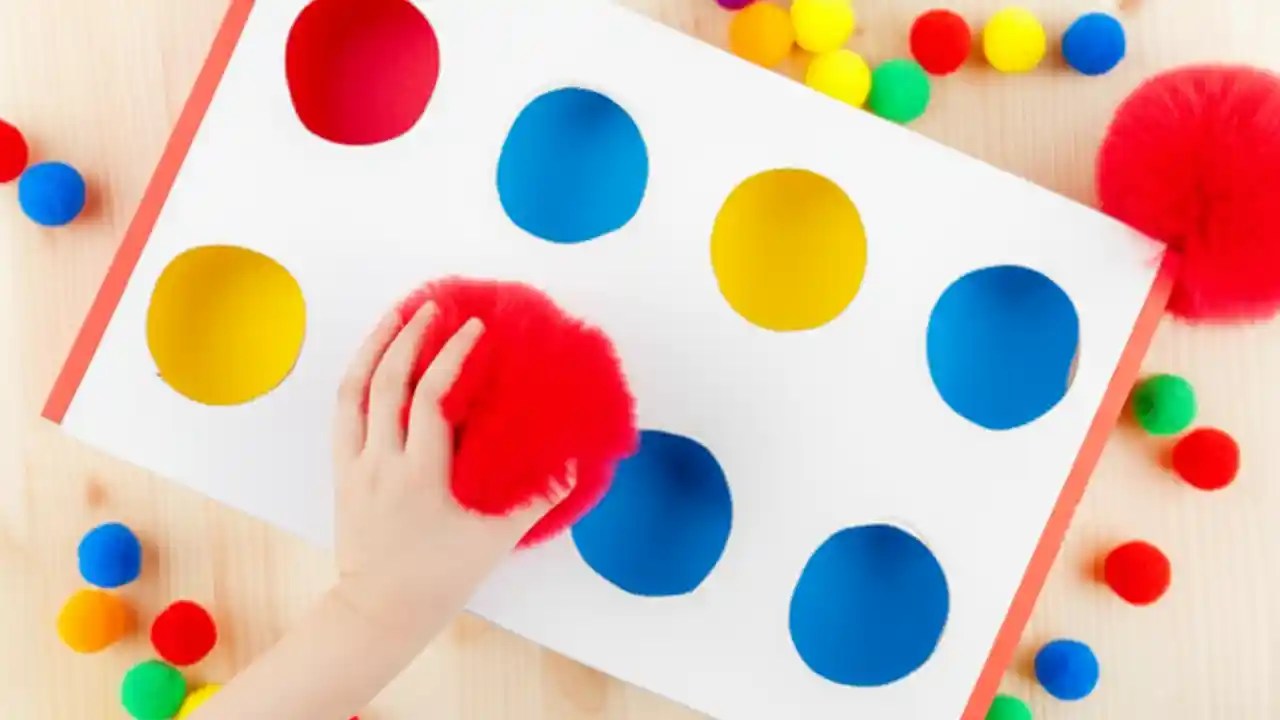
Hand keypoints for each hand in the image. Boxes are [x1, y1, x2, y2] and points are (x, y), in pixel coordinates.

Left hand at [330, 301, 567, 631]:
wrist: (380, 611)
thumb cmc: (442, 577)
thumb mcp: (496, 540)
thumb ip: (537, 497)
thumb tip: (574, 461)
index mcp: (421, 476)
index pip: (432, 399)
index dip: (452, 357)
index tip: (474, 328)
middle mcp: (382, 462)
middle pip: (388, 382)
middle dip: (410, 336)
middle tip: (434, 306)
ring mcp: (355, 464)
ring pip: (355, 389)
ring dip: (375, 345)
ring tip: (396, 314)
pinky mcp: (341, 470)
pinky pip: (343, 410)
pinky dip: (357, 375)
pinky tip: (372, 357)